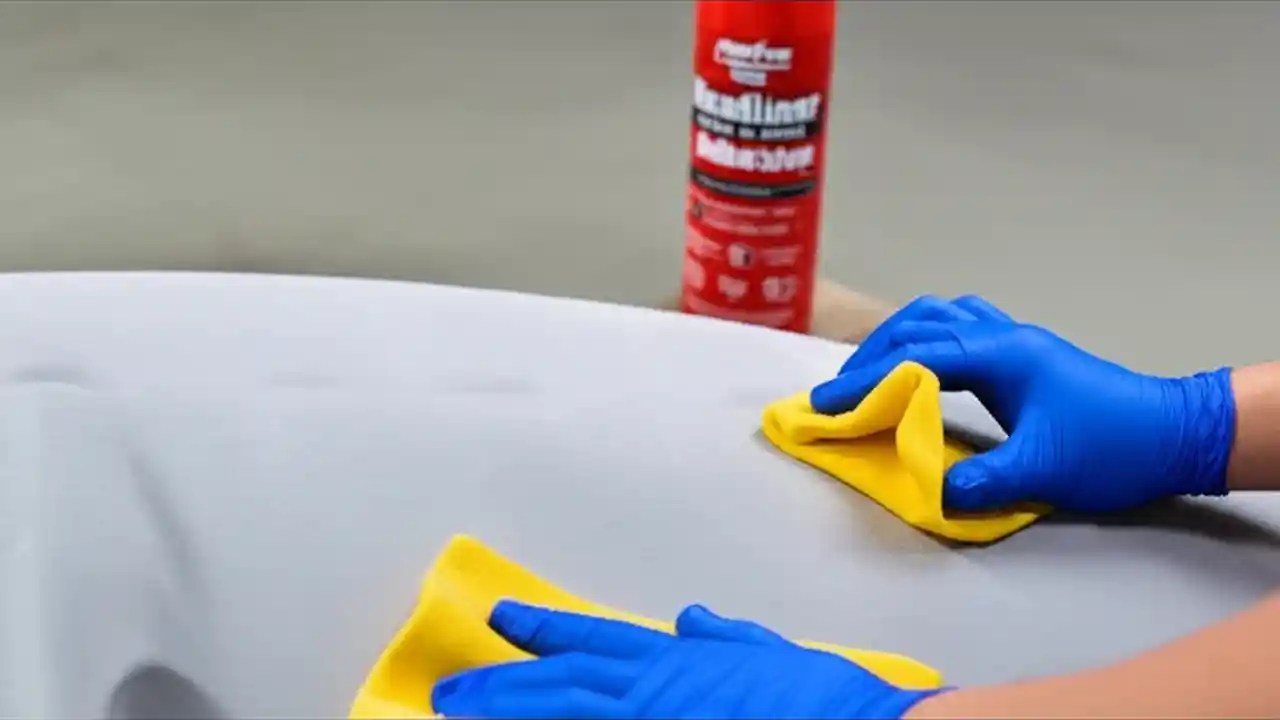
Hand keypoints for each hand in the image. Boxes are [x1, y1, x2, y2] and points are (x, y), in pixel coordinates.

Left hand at [432, 601, 945, 718]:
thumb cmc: (823, 697)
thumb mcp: (771, 653)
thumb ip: (725, 637)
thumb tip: (691, 617)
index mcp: (678, 660)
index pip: (594, 640)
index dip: (544, 630)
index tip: (504, 620)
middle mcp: (656, 689)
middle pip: (562, 682)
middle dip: (503, 683)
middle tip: (452, 686)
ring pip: (565, 715)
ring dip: (510, 711)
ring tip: (459, 712)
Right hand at [809, 295, 1235, 512]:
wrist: (1175, 432)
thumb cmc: (1112, 446)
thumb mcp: (1044, 471)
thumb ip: (982, 482)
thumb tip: (932, 494)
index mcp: (1001, 353)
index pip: (915, 357)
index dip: (864, 380)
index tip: (823, 404)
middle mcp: (1002, 335)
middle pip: (919, 324)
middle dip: (870, 354)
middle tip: (837, 392)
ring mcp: (1014, 339)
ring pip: (939, 315)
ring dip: (897, 338)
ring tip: (868, 373)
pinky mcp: (1023, 353)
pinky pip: (960, 325)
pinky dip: (926, 338)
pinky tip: (920, 366)